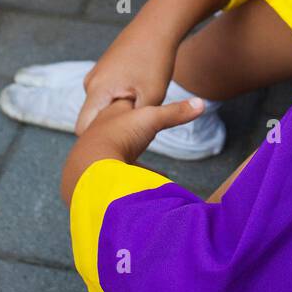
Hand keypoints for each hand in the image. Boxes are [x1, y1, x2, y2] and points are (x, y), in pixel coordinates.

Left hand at [61, 95, 204, 201]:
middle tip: (140, 136)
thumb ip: (175, 113)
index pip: (120, 106)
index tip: (139, 106)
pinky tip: (145, 189)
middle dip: (130, 135)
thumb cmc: (119, 138)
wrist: (90, 170)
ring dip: (130, 161)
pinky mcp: (99, 178)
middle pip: (117, 131)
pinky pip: (117, 179)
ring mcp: (97, 157)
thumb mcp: (151, 119)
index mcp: (109, 116)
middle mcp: (100, 134)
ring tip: (148, 170)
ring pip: (115, 156)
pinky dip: (132, 181)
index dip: (131, 105)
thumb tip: (201, 102)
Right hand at [76, 25, 176, 133]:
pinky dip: (119, 101)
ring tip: (140, 108)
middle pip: (93, 119)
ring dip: (117, 112)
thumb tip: (136, 143)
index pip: (83, 130)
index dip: (97, 141)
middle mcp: (90, 83)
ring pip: (102, 106)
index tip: (117, 146)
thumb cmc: (155, 60)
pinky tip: (140, 94)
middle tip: (135, 129)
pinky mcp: (104, 70)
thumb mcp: (153, 96)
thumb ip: (141, 120)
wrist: (156, 25)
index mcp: (97, 91)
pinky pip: (107, 94)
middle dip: (110, 127)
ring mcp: (96, 75)